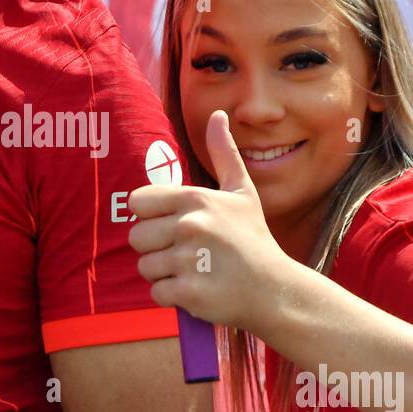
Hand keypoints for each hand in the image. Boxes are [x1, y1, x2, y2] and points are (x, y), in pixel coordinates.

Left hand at [127, 110, 289, 332]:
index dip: (152, 216)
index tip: (174, 226)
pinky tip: (196, 289)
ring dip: (164, 273)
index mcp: (195, 199)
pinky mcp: (189, 292)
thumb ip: (224, 153)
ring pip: (145, 267)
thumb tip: (217, 115)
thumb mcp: (241, 192)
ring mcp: (188, 260)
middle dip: (156, 248)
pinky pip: (156, 293)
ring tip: (194, 271)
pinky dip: (172, 296)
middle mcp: (189, 226)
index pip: (138, 202)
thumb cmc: (253, 239)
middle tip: (187, 253)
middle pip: (137, 237)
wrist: (275, 289)